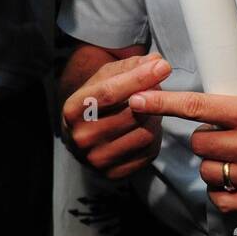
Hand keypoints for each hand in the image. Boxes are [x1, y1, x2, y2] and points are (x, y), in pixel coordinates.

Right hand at [61, 55, 171, 179]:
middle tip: (156, 88)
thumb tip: (157, 61)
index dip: (139, 78)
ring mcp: (97, 159)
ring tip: (150, 108)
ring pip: (144, 133)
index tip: (163, 67)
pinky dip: (155, 136)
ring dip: (156, 117)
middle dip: (151, 97)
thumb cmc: (96, 101)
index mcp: (73, 110)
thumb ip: (130, 66)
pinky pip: (149, 152)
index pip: (109, 93)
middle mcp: (82, 137)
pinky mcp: (115, 173)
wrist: (82, 135)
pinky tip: (147, 126)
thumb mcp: (105, 77)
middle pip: (130, 114)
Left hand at [128, 90, 236, 212]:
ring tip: (236, 160)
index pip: (197, 106)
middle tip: (224, 136)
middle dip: (206, 139)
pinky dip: (224, 194)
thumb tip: (219, 106)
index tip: (138, 100)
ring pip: (209, 171)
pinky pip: (224, 201)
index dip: (163, 103)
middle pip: (199, 143)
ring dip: (215, 166)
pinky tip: (236, 184)